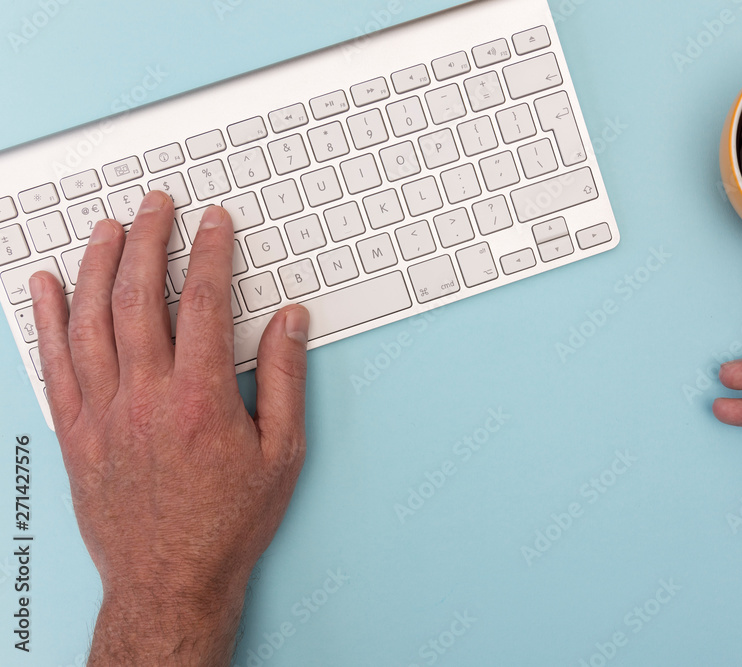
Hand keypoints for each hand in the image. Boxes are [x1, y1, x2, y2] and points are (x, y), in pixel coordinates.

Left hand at [30, 191, 310, 664]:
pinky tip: (46, 286)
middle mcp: (143, 397)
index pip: (201, 303)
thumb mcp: (282, 453)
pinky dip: (47, 319)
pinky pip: (54, 363)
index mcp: (198, 399)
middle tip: (156, 206)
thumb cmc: (229, 522)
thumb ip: (284, 379)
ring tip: (109, 228)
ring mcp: (102, 413)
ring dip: (97, 265)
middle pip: (137, 297)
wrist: (171, 579)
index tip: (214, 223)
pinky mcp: (74, 433)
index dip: (209, 253)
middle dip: (149, 240)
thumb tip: (289, 323)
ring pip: (90, 320)